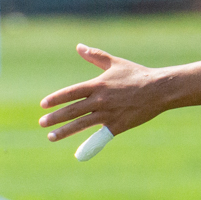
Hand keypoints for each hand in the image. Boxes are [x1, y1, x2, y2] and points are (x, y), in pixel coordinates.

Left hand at [37, 44, 170, 141]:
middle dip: (55, 117)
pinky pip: (100, 136)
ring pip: (82, 124)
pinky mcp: (118, 125)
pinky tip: (79, 153)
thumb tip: (79, 47)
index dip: (56, 99)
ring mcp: (108, 114)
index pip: (71, 92)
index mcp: (97, 85)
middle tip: (42, 123)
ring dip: (65, 131)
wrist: (159, 90)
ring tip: (51, 136)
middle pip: (72, 110)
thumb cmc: (137, 74)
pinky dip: (89, 145)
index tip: (44, 104)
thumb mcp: (115, 63)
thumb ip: (95, 56)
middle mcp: (100, 100)